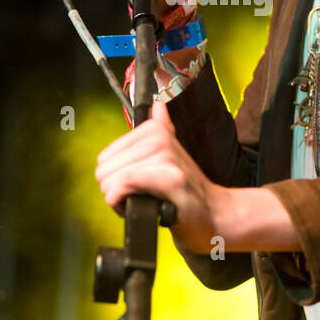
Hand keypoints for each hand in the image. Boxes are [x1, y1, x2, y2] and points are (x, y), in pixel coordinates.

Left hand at [95, 99, 228, 255]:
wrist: (215, 213)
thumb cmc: (188, 191)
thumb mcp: (176, 155)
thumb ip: (163, 130)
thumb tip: (158, 106)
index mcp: (157, 130)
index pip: (105, 157)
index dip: (114, 177)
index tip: (134, 185)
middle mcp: (160, 139)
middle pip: (104, 169)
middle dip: (115, 189)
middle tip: (140, 196)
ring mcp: (166, 157)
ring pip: (111, 179)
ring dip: (121, 200)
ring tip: (144, 201)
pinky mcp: (169, 177)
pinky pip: (124, 185)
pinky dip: (123, 204)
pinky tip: (143, 207)